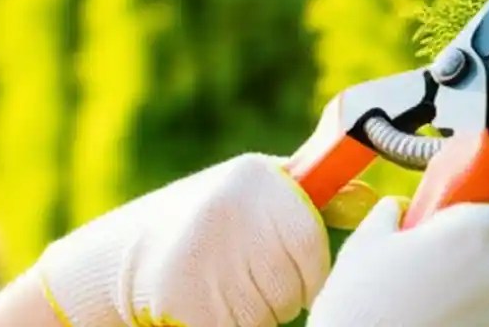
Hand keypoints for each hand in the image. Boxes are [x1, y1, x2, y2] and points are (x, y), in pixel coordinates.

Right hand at [34, 153, 328, 326]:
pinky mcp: (188, 299)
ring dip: (257, 310)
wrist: (115, 258)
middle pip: (298, 281)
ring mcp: (208, 253)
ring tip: (220, 284)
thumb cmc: (201, 224)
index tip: (279, 260)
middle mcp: (234, 208)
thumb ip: (309, 197)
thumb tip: (372, 200)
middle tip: (242, 275)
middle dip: (280, 290)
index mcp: (257, 177)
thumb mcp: (251, 196)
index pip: (311, 243)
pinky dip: (229, 324)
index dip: (300, 264)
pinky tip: (206, 304)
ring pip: (274, 310)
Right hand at [307, 197, 488, 326]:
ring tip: (429, 304)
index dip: (485, 226)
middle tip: (434, 272)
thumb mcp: (367, 241)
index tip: (460, 234)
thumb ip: (391, 213)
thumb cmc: (364, 296)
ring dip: (472, 297)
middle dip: (474, 264)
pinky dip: (470, 322)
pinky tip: (436, 322)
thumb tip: (396, 209)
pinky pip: (487, 323)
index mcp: (474, 231)